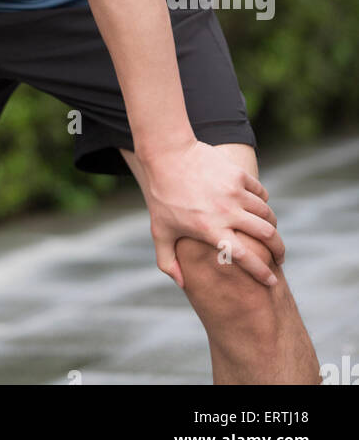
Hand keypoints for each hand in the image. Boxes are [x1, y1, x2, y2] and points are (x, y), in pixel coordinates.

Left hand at [139, 140, 285, 288]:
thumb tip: (183, 284)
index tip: (271, 281)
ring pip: (267, 214)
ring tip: (269, 234)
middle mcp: (227, 211)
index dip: (262, 272)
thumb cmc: (161, 196)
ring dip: (271, 226)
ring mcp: (234, 191)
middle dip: (279, 250)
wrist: (166, 154)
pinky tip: (258, 208)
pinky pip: (261, 193)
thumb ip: (168, 261)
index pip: (245, 257)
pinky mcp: (237, 174)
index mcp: (210, 229)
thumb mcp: (160, 231)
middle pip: (266, 235)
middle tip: (279, 257)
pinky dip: (263, 203)